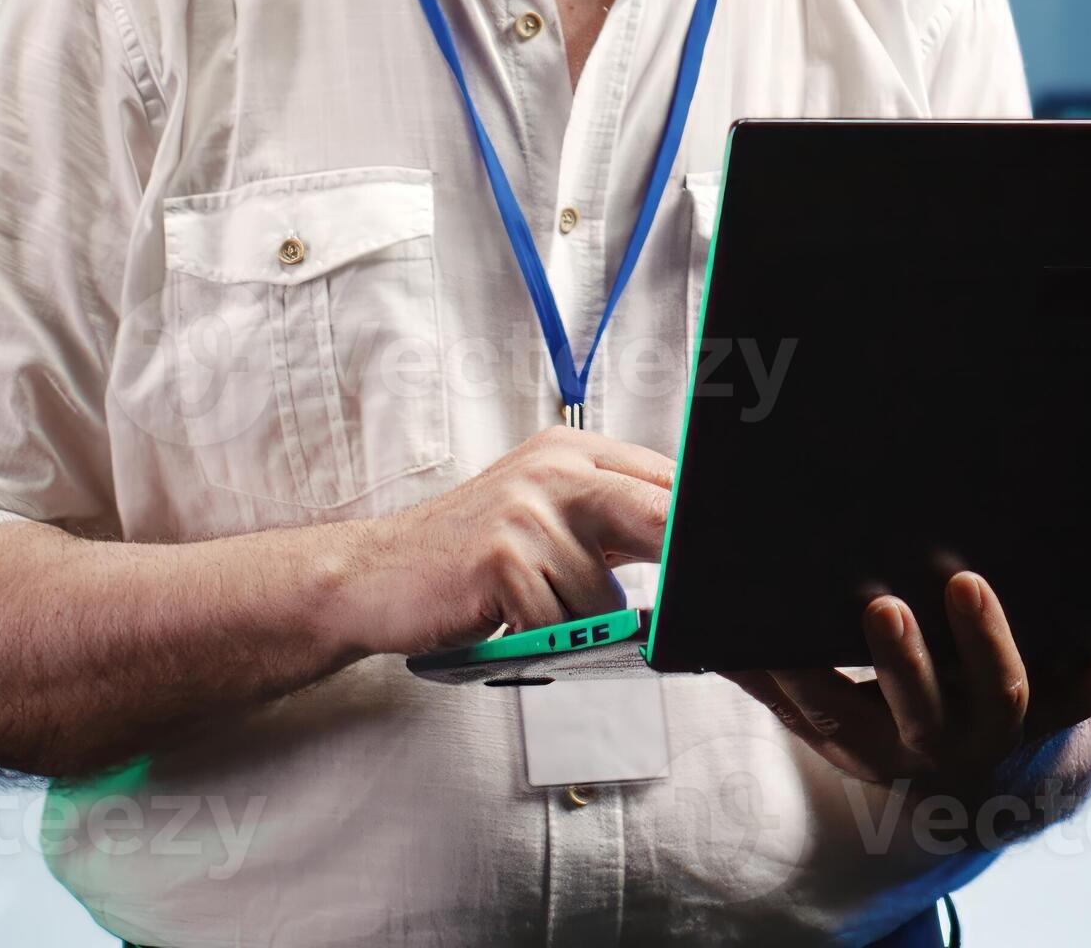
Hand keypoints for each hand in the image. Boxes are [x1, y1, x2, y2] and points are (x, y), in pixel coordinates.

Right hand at [339, 428, 673, 655]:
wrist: (376, 573)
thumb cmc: (467, 552)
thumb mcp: (545, 513)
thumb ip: (612, 520)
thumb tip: (688, 548)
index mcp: (572, 450)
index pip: (666, 480)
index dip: (694, 530)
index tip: (714, 564)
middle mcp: (553, 470)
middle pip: (657, 518)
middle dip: (673, 569)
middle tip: (682, 603)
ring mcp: (527, 513)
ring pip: (604, 598)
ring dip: (575, 624)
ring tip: (534, 608)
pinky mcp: (504, 560)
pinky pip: (558, 626)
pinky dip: (539, 641)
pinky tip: (509, 622)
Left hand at [722, 571, 1090, 804]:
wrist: (954, 769)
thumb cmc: (1005, 695)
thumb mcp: (1057, 689)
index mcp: (992, 727)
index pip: (997, 691)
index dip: (983, 640)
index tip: (966, 580)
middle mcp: (928, 748)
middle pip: (911, 711)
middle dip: (898, 659)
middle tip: (879, 603)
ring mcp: (866, 745)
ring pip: (831, 715)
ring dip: (802, 672)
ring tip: (780, 622)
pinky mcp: (814, 733)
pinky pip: (780, 706)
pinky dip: (752, 670)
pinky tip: (725, 628)